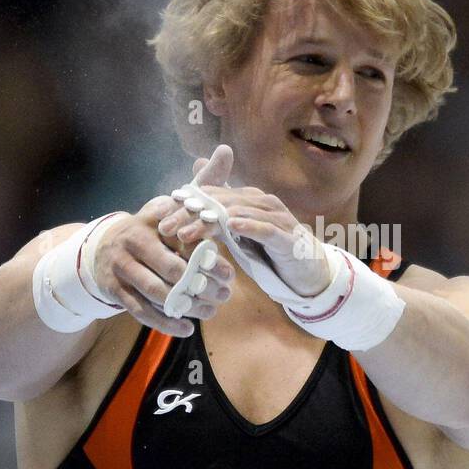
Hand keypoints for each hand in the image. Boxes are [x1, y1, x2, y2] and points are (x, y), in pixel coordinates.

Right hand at [86, 197, 234, 335]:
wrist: (98, 248)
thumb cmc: (141, 236)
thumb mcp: (157, 222)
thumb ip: (183, 225)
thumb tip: (216, 238)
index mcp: (149, 226)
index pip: (184, 244)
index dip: (209, 261)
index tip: (228, 275)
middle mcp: (133, 245)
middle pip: (172, 270)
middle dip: (201, 285)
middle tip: (223, 295)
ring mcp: (122, 269)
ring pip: (157, 293)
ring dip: (186, 306)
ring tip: (210, 312)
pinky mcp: (114, 290)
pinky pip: (141, 311)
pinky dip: (165, 323)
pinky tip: (187, 329)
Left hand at [159, 145, 332, 297]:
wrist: (308, 272)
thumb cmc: (270, 252)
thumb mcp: (239, 235)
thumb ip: (218, 217)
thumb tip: (194, 208)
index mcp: (248, 199)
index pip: (212, 196)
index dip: (186, 205)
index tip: (160, 217)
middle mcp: (262, 203)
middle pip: (221, 202)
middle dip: (191, 214)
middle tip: (167, 227)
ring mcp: (277, 218)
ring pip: (239, 213)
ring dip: (212, 221)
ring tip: (188, 231)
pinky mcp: (288, 238)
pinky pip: (266, 228)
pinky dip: (248, 225)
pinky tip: (231, 226)